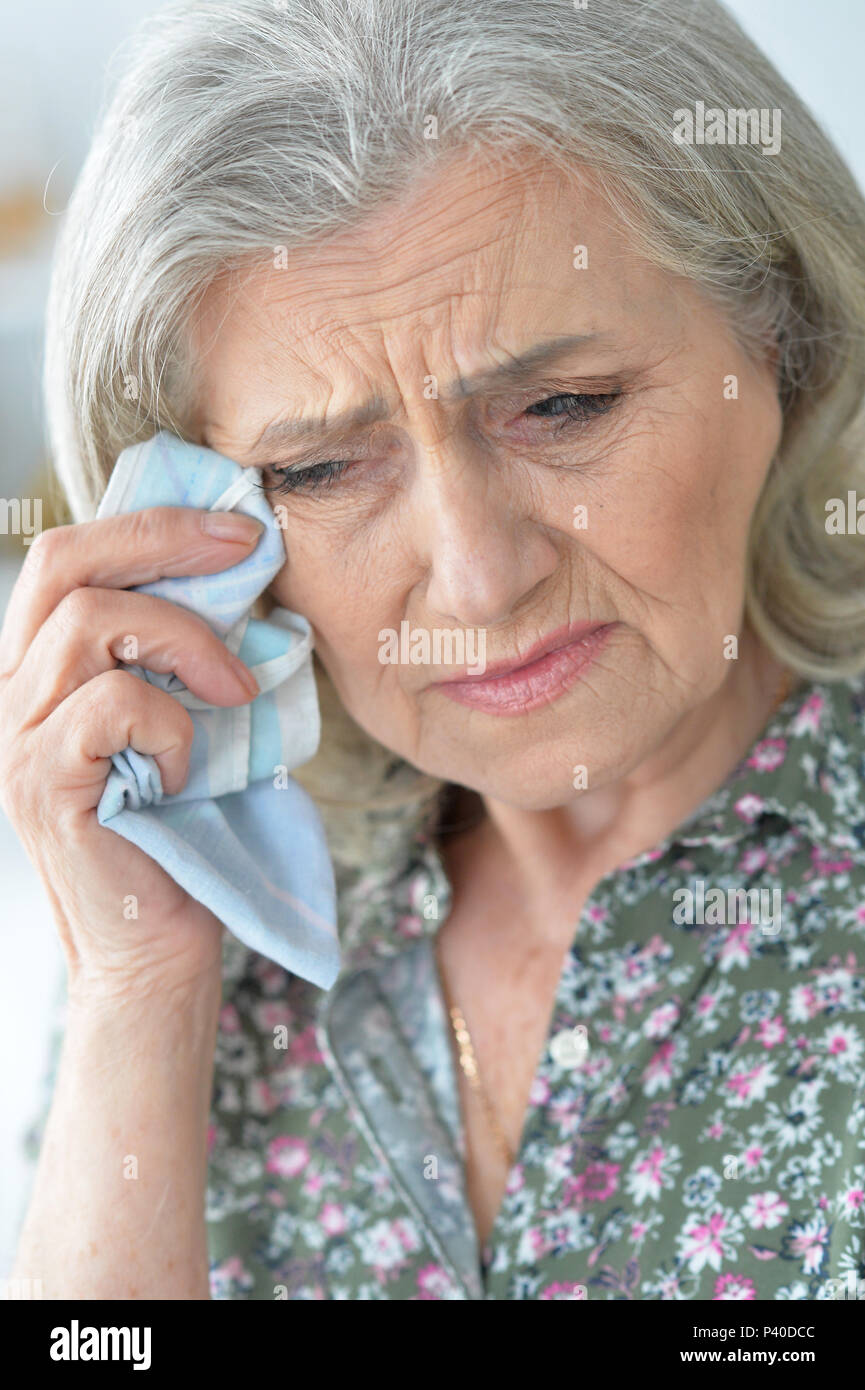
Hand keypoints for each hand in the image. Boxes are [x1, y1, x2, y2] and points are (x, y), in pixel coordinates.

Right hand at [0, 505, 265, 999]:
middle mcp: (7, 691)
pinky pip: (110, 706)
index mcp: (39, 666)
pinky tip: (187, 769)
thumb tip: (240, 568)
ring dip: (184, 641)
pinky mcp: (38, 782)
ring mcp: (13, 736)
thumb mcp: (182, 715)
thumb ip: (179, 649)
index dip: (152, 524)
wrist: (158, 946)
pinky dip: (170, 725)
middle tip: (247, 551)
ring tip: (235, 691)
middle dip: (163, 539)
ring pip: (86, 621)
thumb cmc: (181, 831)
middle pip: (59, 560)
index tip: (238, 530)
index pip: (67, 554)